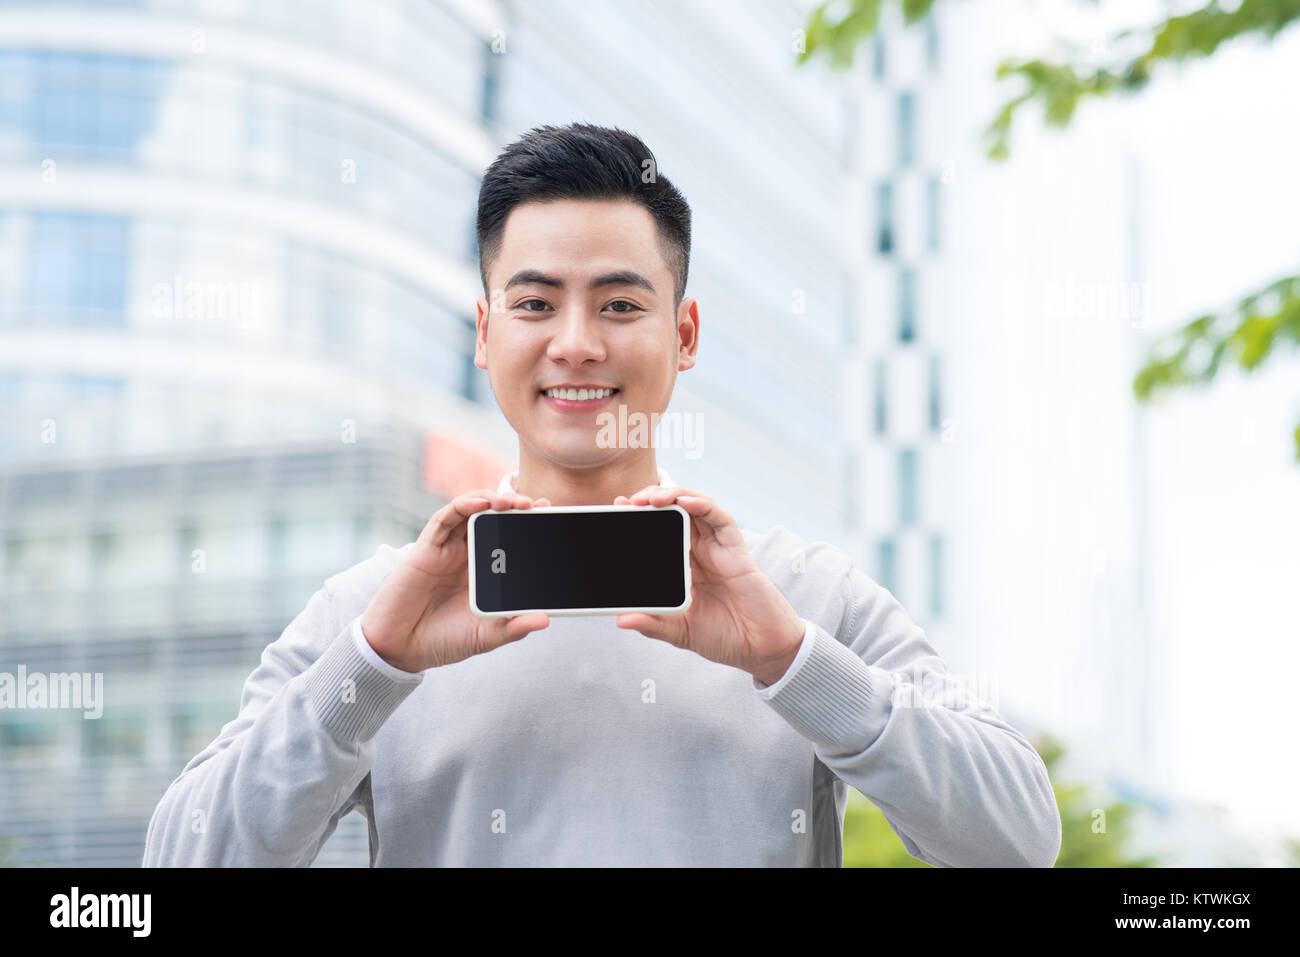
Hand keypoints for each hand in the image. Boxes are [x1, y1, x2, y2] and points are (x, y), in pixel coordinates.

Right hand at [359, 489, 551, 672]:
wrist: (401, 649)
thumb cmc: (443, 641)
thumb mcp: (486, 636)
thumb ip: (514, 628)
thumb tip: (546, 619)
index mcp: (485, 572)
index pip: (510, 540)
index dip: (529, 526)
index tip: (552, 518)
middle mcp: (468, 555)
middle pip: (495, 519)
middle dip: (518, 508)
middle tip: (541, 507)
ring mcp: (448, 549)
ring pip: (472, 510)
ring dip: (494, 500)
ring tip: (517, 502)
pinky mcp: (427, 547)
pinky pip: (446, 517)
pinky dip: (464, 504)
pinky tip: (482, 503)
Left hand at [612, 485, 805, 684]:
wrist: (760, 649)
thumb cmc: (724, 637)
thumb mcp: (680, 632)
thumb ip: (653, 624)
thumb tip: (620, 619)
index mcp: (684, 567)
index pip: (659, 533)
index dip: (640, 518)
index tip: (618, 510)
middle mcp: (699, 552)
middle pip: (674, 513)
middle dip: (651, 500)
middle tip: (629, 502)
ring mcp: (718, 549)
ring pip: (695, 507)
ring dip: (674, 495)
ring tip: (651, 497)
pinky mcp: (736, 550)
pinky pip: (719, 519)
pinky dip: (702, 504)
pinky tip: (684, 502)